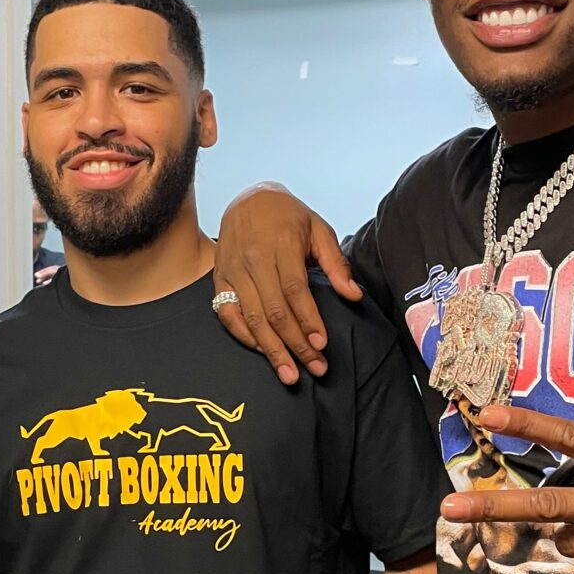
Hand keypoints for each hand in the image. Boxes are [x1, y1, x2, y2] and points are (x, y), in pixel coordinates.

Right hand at [214, 184, 360, 384]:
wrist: (248, 199)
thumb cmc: (288, 216)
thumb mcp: (318, 229)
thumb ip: (336, 263)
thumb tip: (353, 294)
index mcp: (280, 244)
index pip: (294, 290)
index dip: (308, 320)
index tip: (321, 344)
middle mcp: (253, 259)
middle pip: (274, 310)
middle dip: (295, 344)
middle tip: (314, 368)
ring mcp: (233, 271)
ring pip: (251, 318)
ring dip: (271, 350)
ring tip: (289, 374)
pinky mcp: (220, 279)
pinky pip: (228, 315)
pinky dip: (245, 337)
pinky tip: (264, 352)